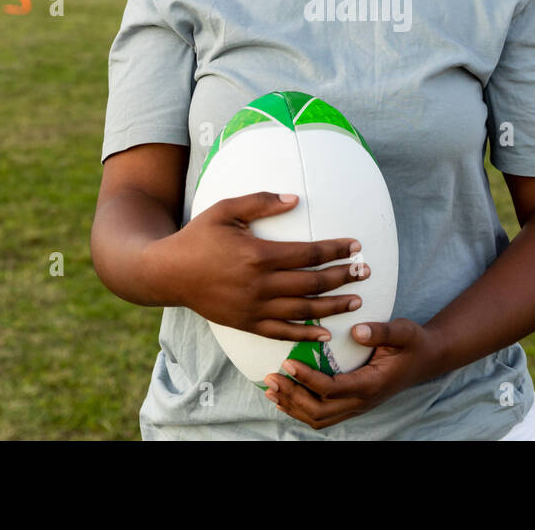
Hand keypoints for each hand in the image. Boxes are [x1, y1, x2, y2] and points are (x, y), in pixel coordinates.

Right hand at [154, 191, 369, 343]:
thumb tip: (296, 199)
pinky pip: (281, 333)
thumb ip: (261, 201)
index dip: (335, 250)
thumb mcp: (226, 209)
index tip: (355, 245)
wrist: (167, 272)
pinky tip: (325, 333)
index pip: (309, 253)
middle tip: (366, 271)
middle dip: (343, 277)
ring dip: (333, 307)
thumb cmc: (199, 235)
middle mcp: (260, 284)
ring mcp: (253, 307)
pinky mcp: (246, 323)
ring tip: (357, 301)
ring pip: (303, 310)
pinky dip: (305, 335)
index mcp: (258, 254)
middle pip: (312, 282)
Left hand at [262, 319, 443, 429]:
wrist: (425, 359)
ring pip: (318, 418)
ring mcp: (357, 406)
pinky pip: (323, 416)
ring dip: (292, 406)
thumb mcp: (403, 331)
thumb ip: (381, 332)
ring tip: (271, 389)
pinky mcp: (353, 405)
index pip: (332, 389)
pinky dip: (301, 410)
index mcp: (371, 384)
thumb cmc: (412, 342)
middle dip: (292, 396)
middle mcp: (362, 401)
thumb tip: (356, 331)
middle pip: (319, 411)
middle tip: (270, 378)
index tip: (287, 362)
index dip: (307, 378)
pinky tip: (285, 397)